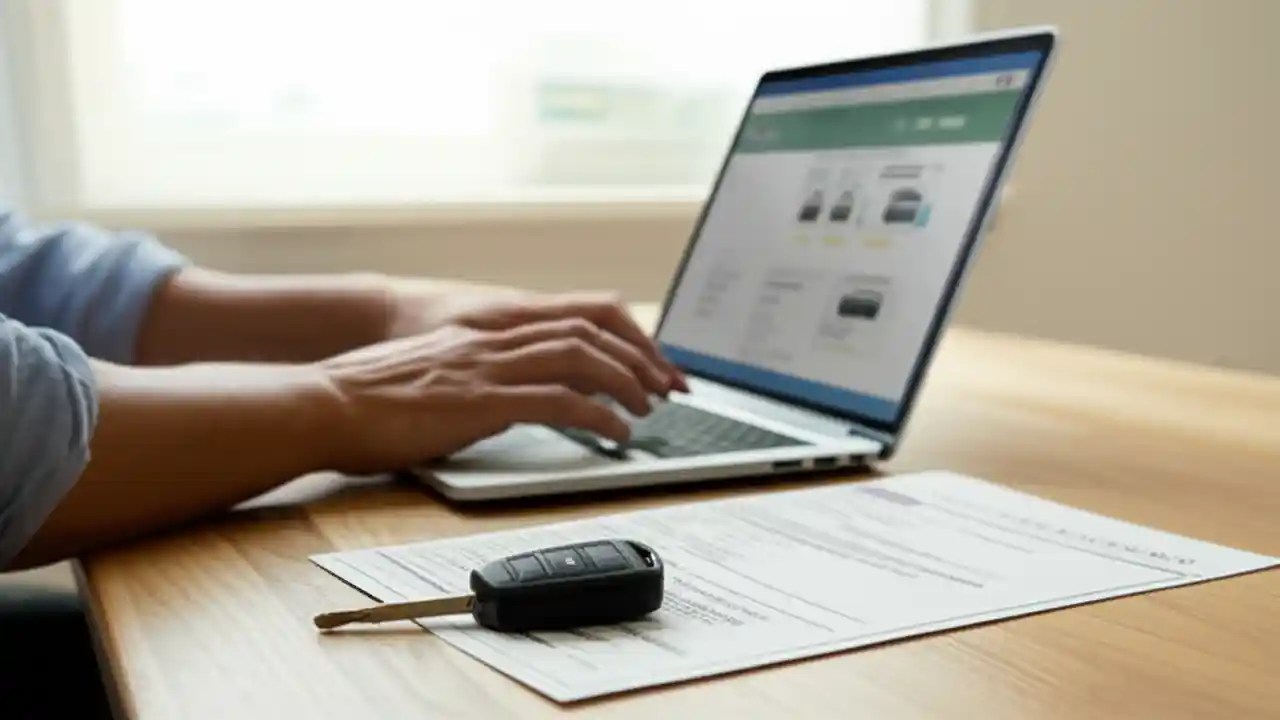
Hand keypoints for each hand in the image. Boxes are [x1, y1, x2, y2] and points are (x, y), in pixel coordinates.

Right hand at [313, 321, 665, 472]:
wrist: (324, 403)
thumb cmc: (364, 399)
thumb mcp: (428, 375)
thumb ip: (468, 377)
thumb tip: (495, 400)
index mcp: (482, 330)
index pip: (569, 317)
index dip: (617, 336)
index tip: (643, 361)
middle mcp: (492, 339)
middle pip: (588, 331)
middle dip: (637, 358)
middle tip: (666, 385)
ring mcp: (489, 367)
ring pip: (582, 357)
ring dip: (626, 382)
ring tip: (648, 408)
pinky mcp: (483, 400)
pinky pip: (560, 401)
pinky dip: (599, 415)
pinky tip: (617, 433)